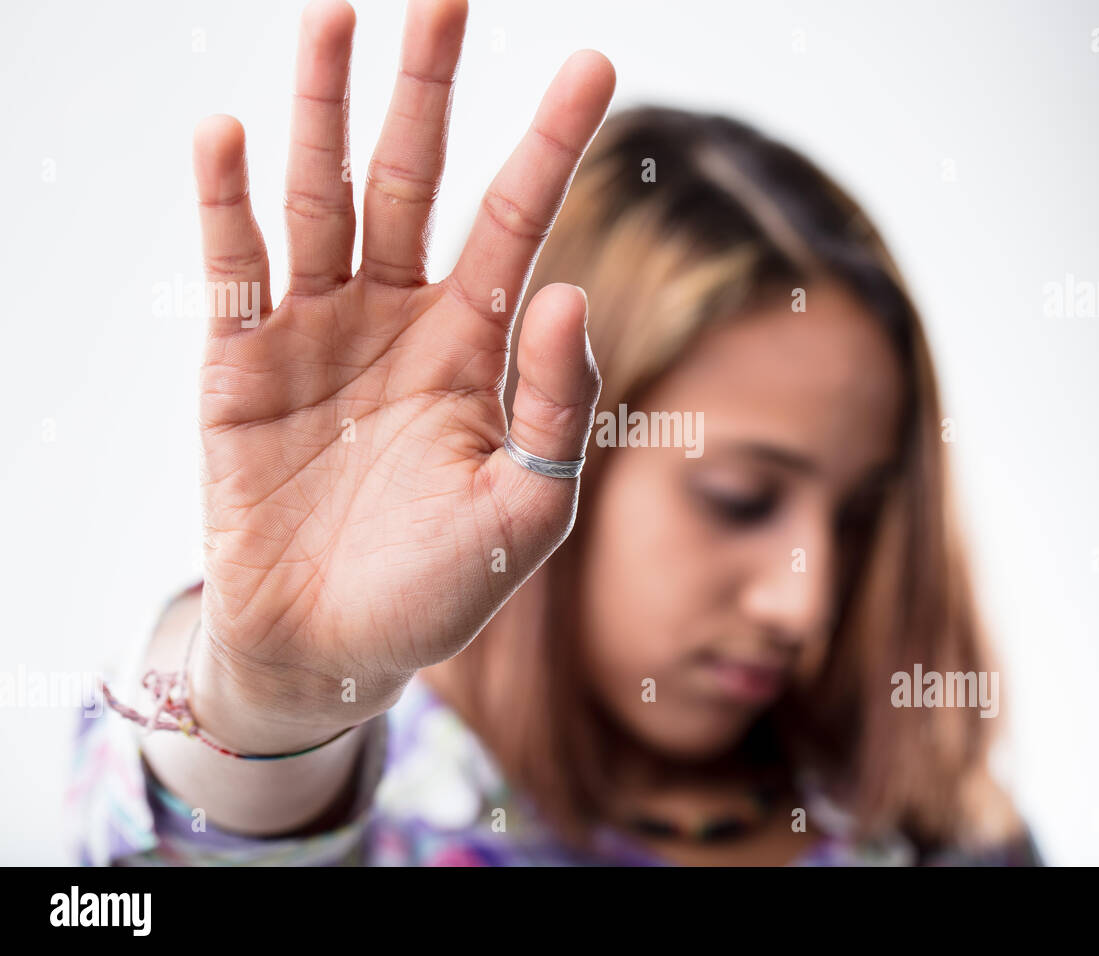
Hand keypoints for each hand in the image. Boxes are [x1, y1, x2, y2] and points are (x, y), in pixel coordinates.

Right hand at [189, 0, 613, 751]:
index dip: (551, 142)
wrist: (330, 647)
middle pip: (414, 179)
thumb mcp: (527, 511)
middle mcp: (397, 317)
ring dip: (324, 111)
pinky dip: (228, 204)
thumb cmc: (439, 589)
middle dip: (428, 89)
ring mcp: (316, 331)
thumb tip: (569, 292)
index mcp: (474, 345)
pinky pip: (235, 268)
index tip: (594, 62)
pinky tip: (231, 135)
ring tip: (334, 17)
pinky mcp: (240, 362)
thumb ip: (556, 408)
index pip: (517, 220)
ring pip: (321, 198)